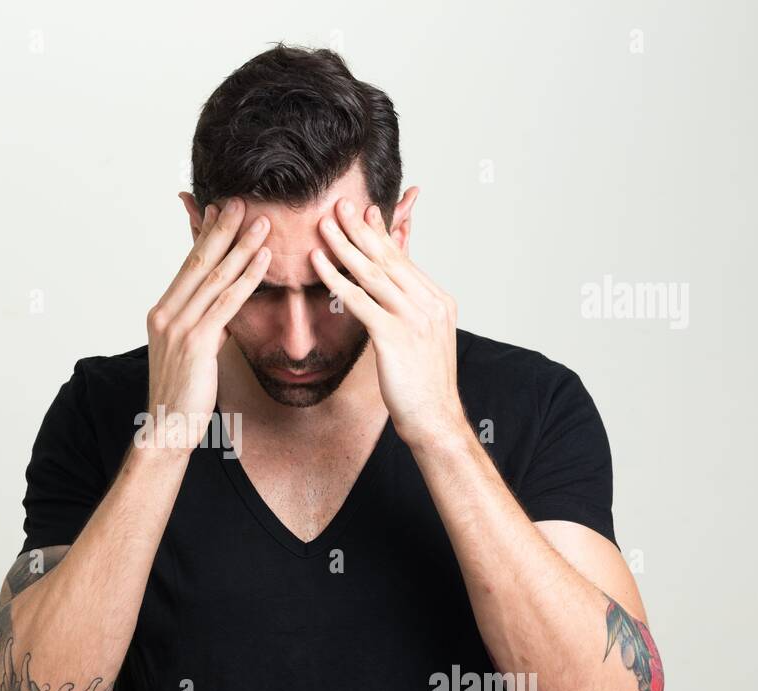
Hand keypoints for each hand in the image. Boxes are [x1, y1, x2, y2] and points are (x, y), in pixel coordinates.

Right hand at [142, 196, 270, 451]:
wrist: (168, 428)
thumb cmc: (183, 395)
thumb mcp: (193, 354)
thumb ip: (205, 328)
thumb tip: (222, 316)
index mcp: (162, 313)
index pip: (188, 267)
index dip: (205, 236)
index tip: (220, 210)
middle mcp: (165, 314)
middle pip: (199, 262)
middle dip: (222, 229)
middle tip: (242, 200)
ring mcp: (178, 326)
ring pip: (214, 277)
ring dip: (241, 246)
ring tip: (261, 222)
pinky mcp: (195, 342)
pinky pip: (226, 303)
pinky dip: (247, 278)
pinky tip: (263, 260)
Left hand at [309, 194, 466, 448]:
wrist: (434, 419)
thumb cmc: (423, 385)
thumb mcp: (422, 340)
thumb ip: (407, 311)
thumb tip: (390, 294)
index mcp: (437, 301)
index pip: (404, 260)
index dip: (382, 234)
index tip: (366, 211)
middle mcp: (429, 304)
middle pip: (388, 258)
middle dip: (361, 229)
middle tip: (340, 203)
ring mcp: (413, 318)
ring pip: (373, 274)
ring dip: (344, 246)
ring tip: (324, 224)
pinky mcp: (394, 336)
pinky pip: (360, 301)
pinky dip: (337, 279)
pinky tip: (319, 264)